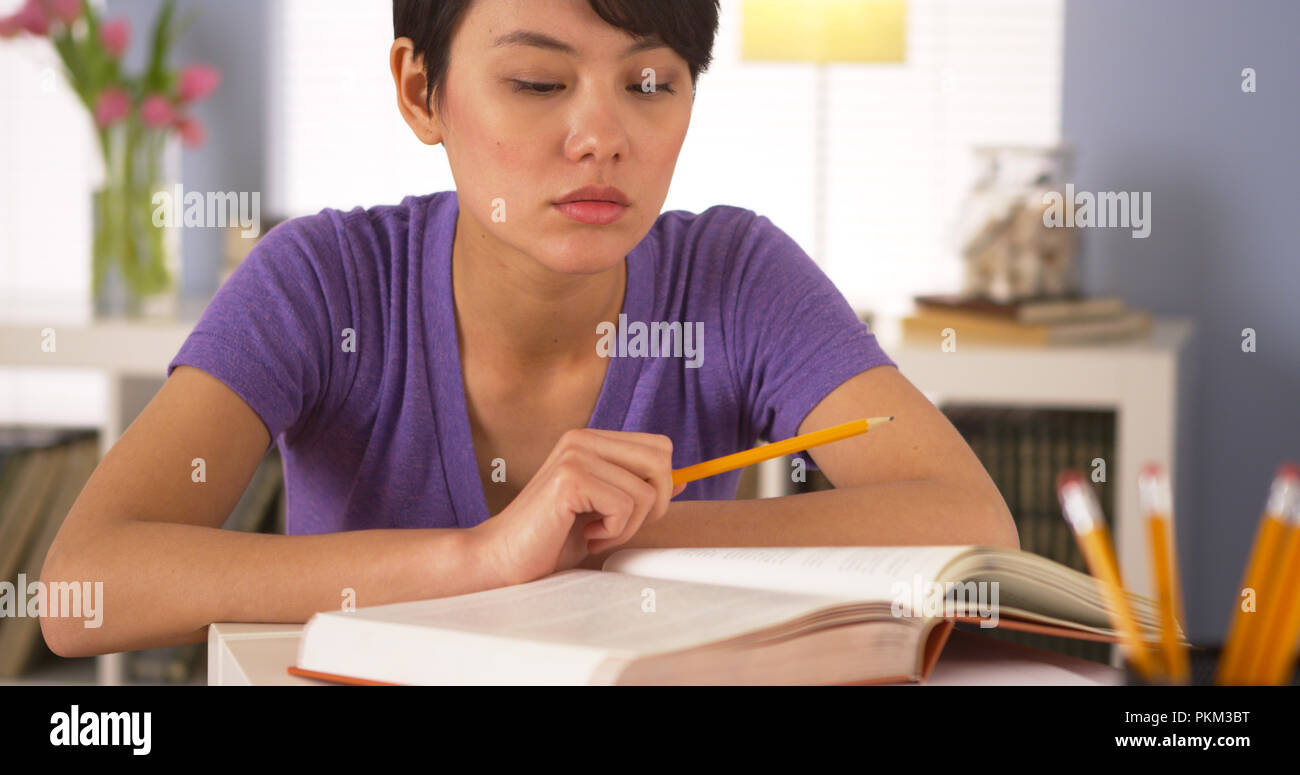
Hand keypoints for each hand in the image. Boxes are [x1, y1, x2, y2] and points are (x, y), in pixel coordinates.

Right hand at [471, 428, 684, 586]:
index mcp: (590, 440)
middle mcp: (582, 438)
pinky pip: (626, 507)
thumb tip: (684, 479)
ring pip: (646, 492)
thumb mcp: (604, 509)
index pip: (659, 447)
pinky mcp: (570, 478)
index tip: (631, 513)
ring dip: (627, 526)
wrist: (503, 559)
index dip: (661, 486)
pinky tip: (584, 535)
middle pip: (662, 461)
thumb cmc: (551, 539)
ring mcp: (575, 455)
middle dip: (653, 505)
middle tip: (617, 525)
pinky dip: (613, 532)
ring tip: (593, 532)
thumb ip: (637, 488)